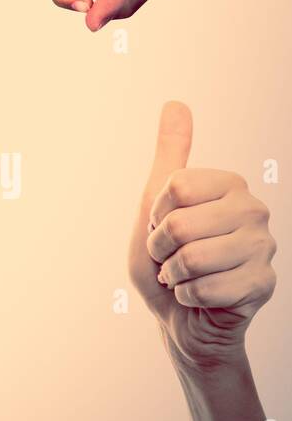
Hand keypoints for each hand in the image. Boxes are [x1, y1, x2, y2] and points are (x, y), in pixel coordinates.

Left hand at [131, 103, 276, 374]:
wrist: (179, 317)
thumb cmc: (164, 257)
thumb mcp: (155, 201)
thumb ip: (170, 152)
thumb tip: (176, 103)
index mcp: (229, 183)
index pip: (174, 187)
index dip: (156, 214)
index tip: (162, 226)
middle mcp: (253, 209)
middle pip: (180, 223)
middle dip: (160, 248)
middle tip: (170, 257)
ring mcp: (264, 247)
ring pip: (193, 257)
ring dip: (173, 274)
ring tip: (183, 275)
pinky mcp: (264, 283)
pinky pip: (206, 288)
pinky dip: (187, 296)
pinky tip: (197, 295)